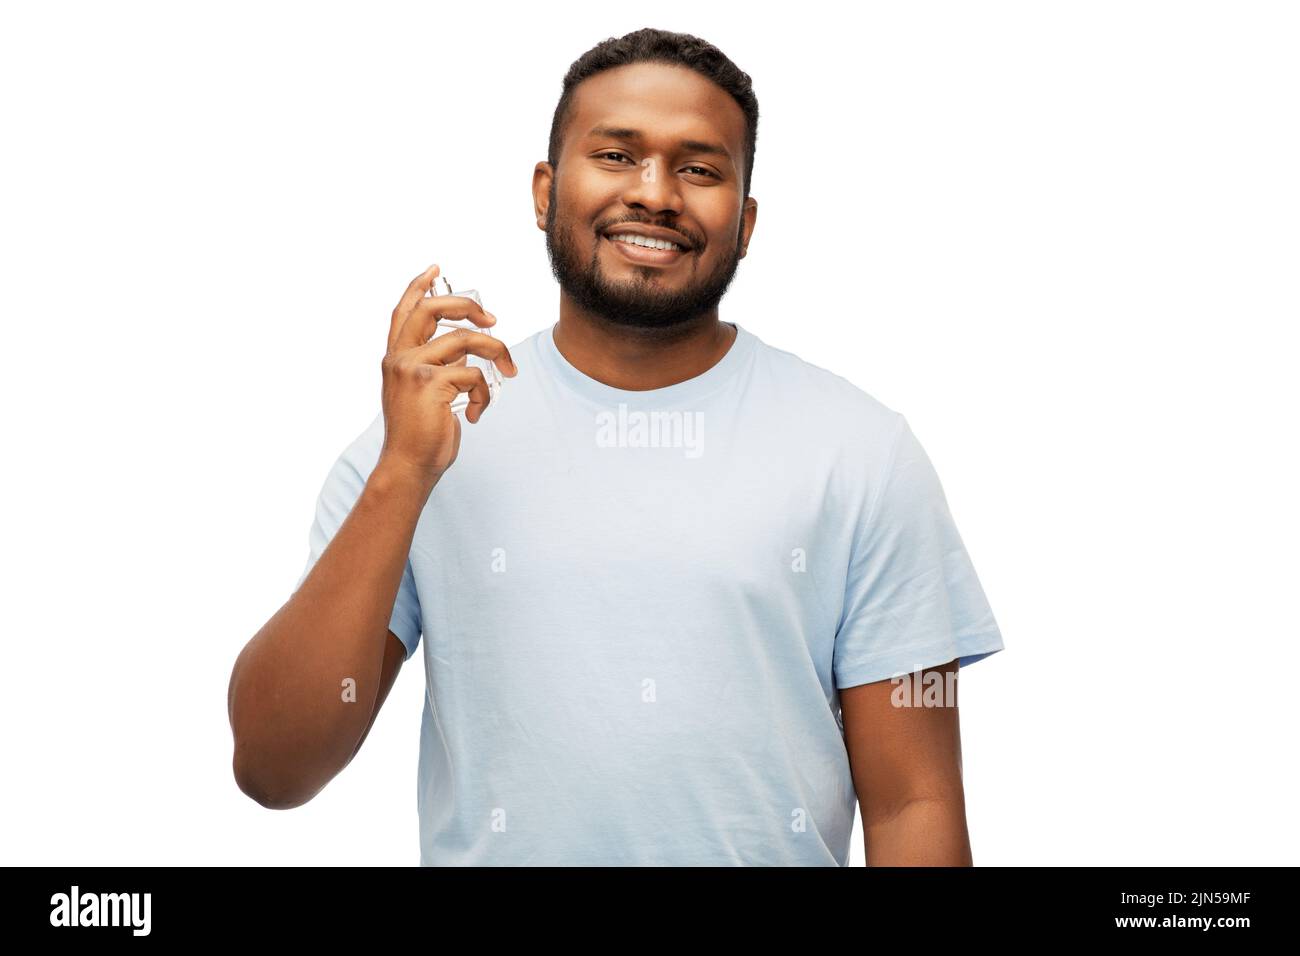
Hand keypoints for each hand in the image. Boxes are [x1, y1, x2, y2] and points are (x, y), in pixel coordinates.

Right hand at [378, 263, 517, 482]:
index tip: (437, 269)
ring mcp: (413, 369)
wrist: (409, 466)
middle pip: (432, 309)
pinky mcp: (432, 384)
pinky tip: (477, 413)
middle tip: (492, 318)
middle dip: (467, 306)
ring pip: (465, 340)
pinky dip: (485, 393)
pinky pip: (474, 374)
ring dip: (495, 351)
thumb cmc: (420, 435)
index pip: (403, 311)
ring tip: (508, 370)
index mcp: (395, 358)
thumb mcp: (423, 393)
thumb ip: (435, 366)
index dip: (419, 287)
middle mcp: (399, 358)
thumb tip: (466, 349)